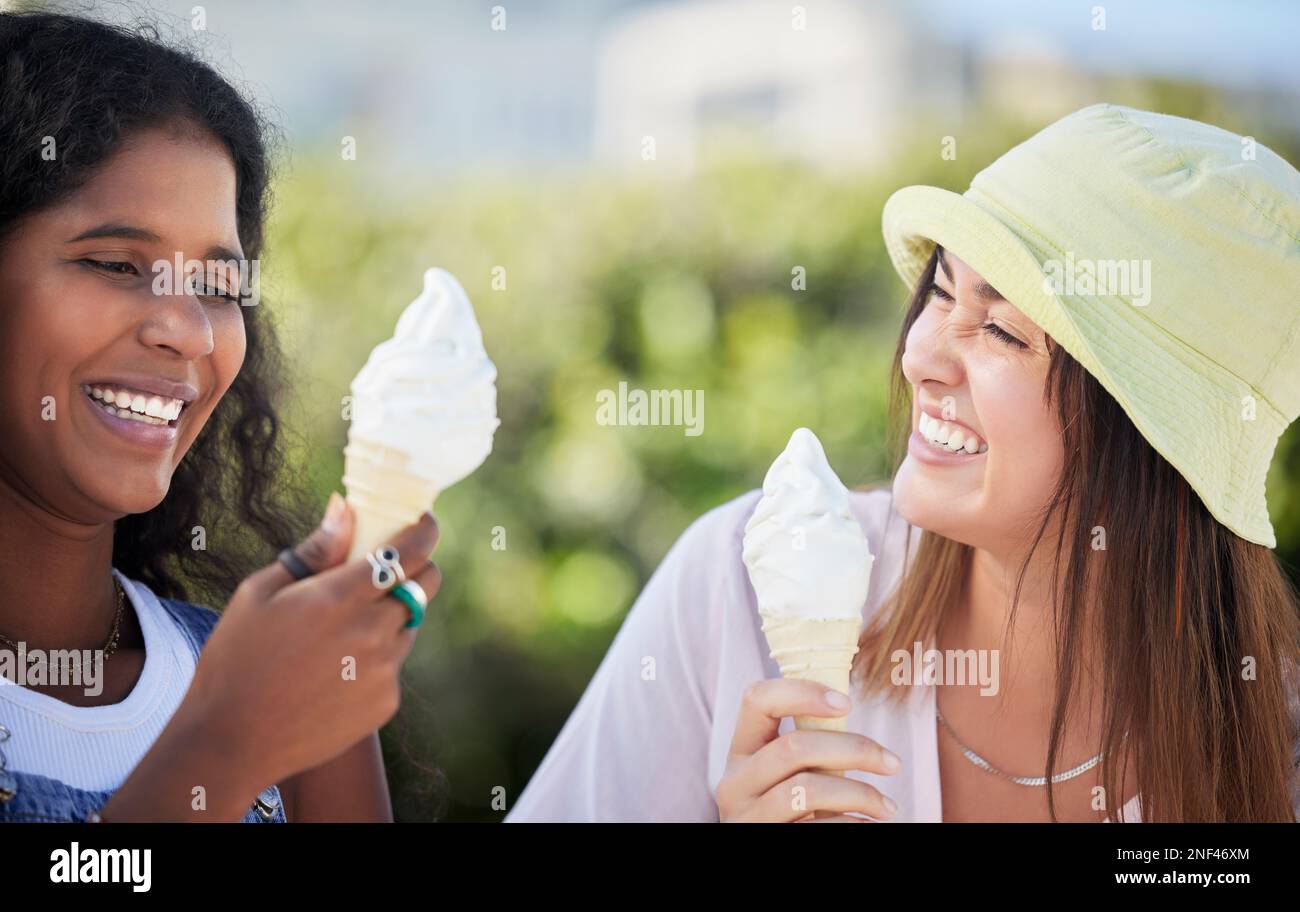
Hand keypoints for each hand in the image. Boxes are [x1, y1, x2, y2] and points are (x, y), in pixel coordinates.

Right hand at [176, 492, 441, 786]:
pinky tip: (335, 670)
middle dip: (418, 568)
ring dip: (393, 615)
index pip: (408, 553)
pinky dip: (378, 658)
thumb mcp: (261, 593)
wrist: (231, 740)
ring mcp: (383, 670)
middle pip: (425, 585)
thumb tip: (344, 507)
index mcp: (339, 598)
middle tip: (391, 569)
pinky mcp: (386, 702)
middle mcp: (371, 632)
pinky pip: (395, 666)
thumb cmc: (236, 658)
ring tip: (343, 631)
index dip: (425, 531)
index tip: (425, 521)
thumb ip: (314, 551)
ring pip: (410, 625)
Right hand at [715, 678, 900, 821]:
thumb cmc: (790, 811)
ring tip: (887, 807)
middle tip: (892, 763)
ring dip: (860, 794)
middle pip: (794, 747)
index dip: (802, 692)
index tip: (847, 703)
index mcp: (740, 752)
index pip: (757, 700)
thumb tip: (846, 705)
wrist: (766, 848)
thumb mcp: (782, 776)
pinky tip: (866, 823)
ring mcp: (747, 817)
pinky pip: (816, 826)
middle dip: (854, 749)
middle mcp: (734, 783)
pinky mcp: (766, 839)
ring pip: (807, 789)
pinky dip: (851, 823)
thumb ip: (803, 749)